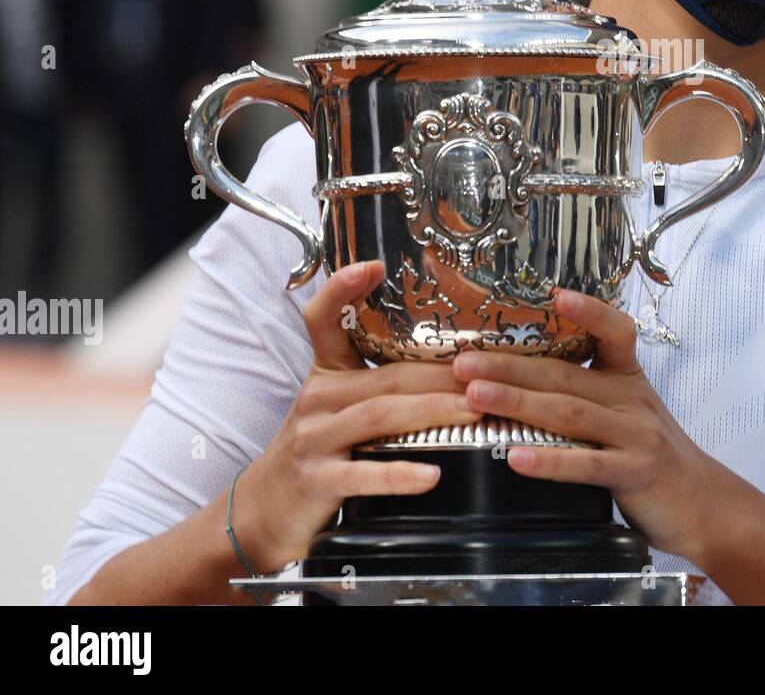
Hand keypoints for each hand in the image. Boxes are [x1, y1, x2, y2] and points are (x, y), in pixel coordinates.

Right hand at [233, 260, 480, 570]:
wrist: (266, 511)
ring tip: (474, 410)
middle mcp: (317, 398)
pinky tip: (431, 474)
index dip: (343, 289)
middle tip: (486, 373)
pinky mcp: (318, 480)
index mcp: (326, 373)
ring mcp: (314, 439)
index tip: (375, 266)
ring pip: (380, 414)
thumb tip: (452, 360)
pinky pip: (363, 473)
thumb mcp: (339, 404)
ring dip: (433, 411)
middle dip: (441, 375)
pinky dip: (399, 474)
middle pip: (386, 376)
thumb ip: (379, 379)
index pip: (323, 320)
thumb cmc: (319, 449)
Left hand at [453, 288, 729, 563]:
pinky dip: (549, 460)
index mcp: (628, 380)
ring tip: (475, 396)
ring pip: (569, 413)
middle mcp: (632, 401)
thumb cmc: (655, 458)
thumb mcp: (629, 413)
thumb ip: (588, 395)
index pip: (614, 331)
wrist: (705, 505)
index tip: (555, 293)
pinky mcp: (635, 473)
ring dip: (517, 403)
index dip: (588, 310)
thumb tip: (523, 381)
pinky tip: (515, 456)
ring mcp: (636, 436)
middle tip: (463, 362)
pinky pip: (586, 465)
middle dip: (510, 367)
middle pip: (566, 375)